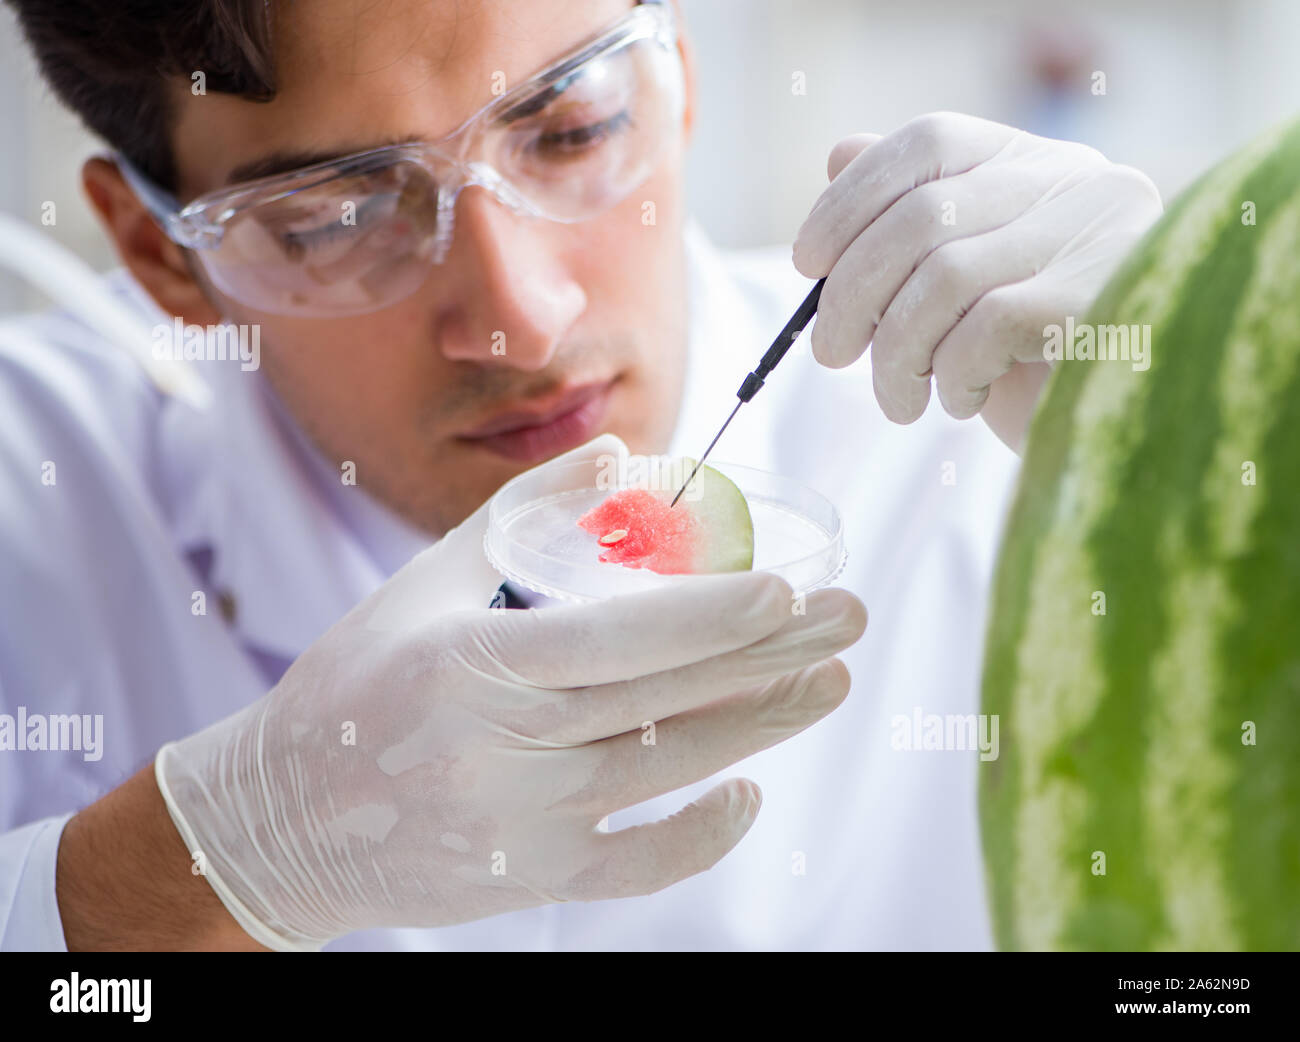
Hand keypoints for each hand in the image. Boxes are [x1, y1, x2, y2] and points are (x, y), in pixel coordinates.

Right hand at [155, 436, 867, 948]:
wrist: (283, 820)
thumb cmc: (356, 682)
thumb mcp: (422, 583)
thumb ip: (522, 512)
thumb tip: (620, 455)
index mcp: (471, 664)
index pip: (616, 639)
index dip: (709, 617)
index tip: (788, 588)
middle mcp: (501, 749)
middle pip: (665, 701)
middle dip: (771, 657)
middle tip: (848, 618)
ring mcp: (521, 823)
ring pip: (669, 772)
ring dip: (760, 725)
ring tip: (829, 681)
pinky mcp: (529, 875)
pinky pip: (639, 864)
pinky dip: (701, 833)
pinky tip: (750, 793)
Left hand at [793, 112, 1162, 450]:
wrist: (1130, 429)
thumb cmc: (1036, 360)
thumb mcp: (965, 287)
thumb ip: (910, 220)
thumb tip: (839, 154)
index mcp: (1035, 164)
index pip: (928, 141)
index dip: (850, 199)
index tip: (809, 262)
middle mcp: (1074, 182)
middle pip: (923, 216)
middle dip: (853, 294)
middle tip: (831, 353)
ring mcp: (1098, 237)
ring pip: (945, 279)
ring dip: (895, 354)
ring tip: (898, 399)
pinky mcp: (1103, 303)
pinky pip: (985, 330)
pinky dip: (951, 376)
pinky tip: (958, 402)